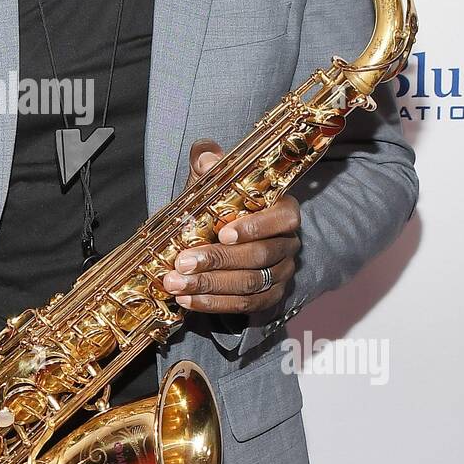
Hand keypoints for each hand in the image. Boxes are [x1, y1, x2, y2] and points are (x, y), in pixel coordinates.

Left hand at [162, 140, 300, 314]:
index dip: (256, 227)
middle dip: (217, 261)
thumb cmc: (219, 207)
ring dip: (209, 285)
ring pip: (249, 284)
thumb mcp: (212, 183)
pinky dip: (213, 304)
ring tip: (176, 283)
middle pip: (259, 256)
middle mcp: (287, 244)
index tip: (223, 233)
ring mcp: (281, 273)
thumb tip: (206, 158)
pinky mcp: (268, 298)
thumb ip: (209, 165)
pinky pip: (244, 305)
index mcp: (282, 210)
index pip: (283, 218)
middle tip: (182, 263)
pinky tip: (187, 300)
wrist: (217, 238)